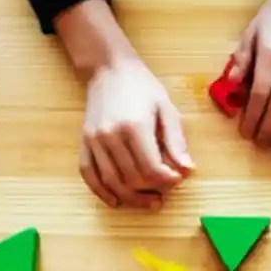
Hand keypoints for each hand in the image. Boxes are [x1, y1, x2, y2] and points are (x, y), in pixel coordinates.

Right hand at [80, 59, 192, 208]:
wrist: (109, 68)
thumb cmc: (142, 87)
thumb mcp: (166, 109)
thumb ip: (176, 141)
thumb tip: (187, 171)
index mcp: (135, 126)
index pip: (152, 169)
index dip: (167, 181)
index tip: (177, 180)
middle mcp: (111, 135)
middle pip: (132, 178)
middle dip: (152, 191)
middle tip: (166, 192)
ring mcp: (94, 140)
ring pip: (112, 182)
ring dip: (131, 198)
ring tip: (149, 202)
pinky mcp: (84, 142)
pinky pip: (89, 174)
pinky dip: (102, 192)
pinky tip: (117, 201)